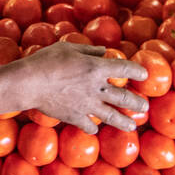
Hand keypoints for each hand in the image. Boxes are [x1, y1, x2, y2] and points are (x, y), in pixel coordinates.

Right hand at [16, 41, 149, 134]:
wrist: (29, 83)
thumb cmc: (46, 61)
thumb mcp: (68, 47)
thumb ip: (89, 50)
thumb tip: (103, 52)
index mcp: (96, 67)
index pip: (125, 69)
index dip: (137, 72)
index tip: (144, 75)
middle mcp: (96, 88)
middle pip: (125, 97)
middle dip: (138, 103)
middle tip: (144, 106)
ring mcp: (87, 105)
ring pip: (113, 117)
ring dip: (125, 122)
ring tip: (133, 126)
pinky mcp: (76, 117)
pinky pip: (90, 126)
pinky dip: (94, 127)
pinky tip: (95, 127)